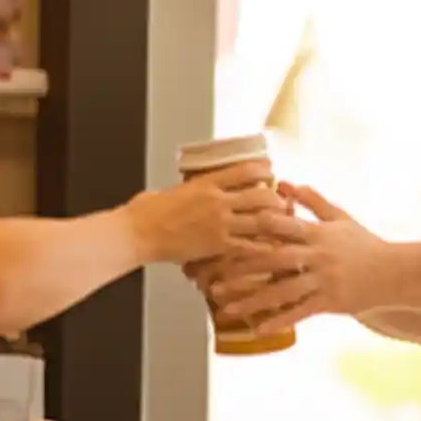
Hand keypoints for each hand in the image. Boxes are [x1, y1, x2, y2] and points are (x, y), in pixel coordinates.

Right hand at [125, 160, 286, 262]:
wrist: (137, 232)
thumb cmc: (147, 211)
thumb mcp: (173, 190)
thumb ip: (191, 188)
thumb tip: (191, 189)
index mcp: (207, 183)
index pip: (245, 170)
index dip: (264, 169)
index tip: (271, 170)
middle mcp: (218, 201)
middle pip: (261, 195)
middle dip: (277, 199)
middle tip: (282, 203)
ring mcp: (220, 223)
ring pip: (262, 220)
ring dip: (276, 224)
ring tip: (283, 227)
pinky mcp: (218, 245)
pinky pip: (250, 247)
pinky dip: (264, 249)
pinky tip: (273, 251)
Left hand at [205, 183, 395, 332]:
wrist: (393, 272)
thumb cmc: (364, 244)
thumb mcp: (341, 218)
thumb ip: (313, 202)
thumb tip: (288, 183)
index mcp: (319, 233)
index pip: (285, 226)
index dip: (259, 226)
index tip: (232, 227)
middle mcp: (318, 256)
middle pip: (275, 261)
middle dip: (243, 270)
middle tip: (214, 279)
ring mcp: (324, 280)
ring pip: (282, 291)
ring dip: (252, 300)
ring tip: (227, 308)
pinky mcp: (330, 301)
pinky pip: (300, 312)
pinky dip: (279, 320)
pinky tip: (258, 329)